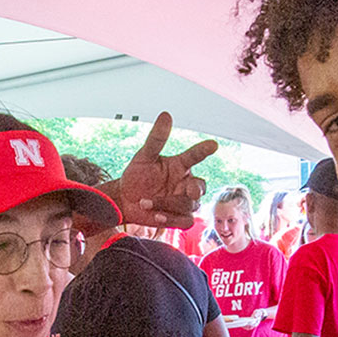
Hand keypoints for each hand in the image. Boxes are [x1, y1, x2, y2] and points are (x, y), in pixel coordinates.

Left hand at [113, 112, 218, 228]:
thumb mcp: (143, 157)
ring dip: (167, 204)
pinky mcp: (178, 218)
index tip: (213, 145)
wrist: (124, 200)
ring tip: (144, 202)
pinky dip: (172, 219)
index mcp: (180, 166)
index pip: (195, 156)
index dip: (204, 151)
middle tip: (190, 191)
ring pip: (190, 205)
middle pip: (199, 187)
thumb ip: (156, 139)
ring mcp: (183, 202)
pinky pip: (186, 222)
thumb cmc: (136, 176)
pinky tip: (157, 215)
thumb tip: (166, 115)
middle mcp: (185, 183)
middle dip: (195, 190)